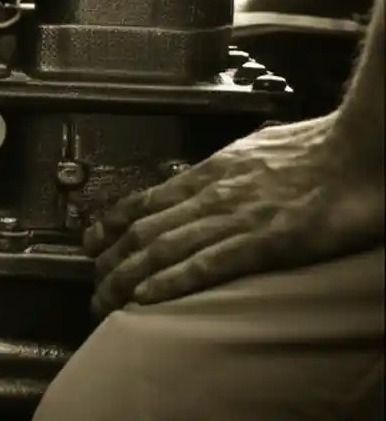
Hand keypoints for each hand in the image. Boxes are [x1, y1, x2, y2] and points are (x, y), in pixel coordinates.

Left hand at [85, 115, 384, 316]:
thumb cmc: (321, 146)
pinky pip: (206, 264)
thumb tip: (219, 171)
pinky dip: (170, 281)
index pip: (145, 199)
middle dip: (110, 260)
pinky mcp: (263, 242)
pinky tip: (146, 298)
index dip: (110, 223)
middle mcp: (212, 193)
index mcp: (212, 171)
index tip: (89, 241)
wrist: (362, 149)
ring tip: (105, 301)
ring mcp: (234, 218)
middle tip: (92, 284)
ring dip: (127, 278)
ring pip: (163, 249)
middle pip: (143, 230)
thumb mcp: (259, 147)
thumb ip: (232, 165)